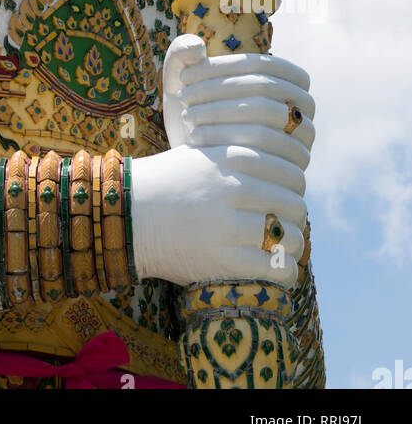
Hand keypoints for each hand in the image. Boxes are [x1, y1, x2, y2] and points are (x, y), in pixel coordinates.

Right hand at [130, 34, 314, 287]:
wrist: (128, 213)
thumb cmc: (169, 183)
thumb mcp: (204, 154)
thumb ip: (241, 152)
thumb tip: (288, 160)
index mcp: (231, 157)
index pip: (291, 167)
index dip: (295, 183)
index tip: (289, 191)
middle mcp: (232, 187)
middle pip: (294, 201)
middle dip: (295, 213)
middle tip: (287, 221)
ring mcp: (228, 224)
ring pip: (291, 234)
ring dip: (293, 243)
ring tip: (285, 246)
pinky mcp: (223, 259)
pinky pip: (276, 266)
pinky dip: (285, 271)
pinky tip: (280, 268)